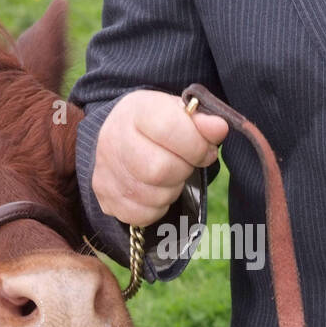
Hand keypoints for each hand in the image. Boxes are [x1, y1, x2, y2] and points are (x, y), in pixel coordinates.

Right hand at [93, 90, 228, 226]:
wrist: (121, 140)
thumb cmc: (157, 126)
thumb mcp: (179, 113)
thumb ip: (202, 120)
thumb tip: (219, 127)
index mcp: (134, 111)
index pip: (168, 129)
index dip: (196, 145)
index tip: (205, 150)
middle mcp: (113, 140)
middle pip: (159, 169)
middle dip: (184, 170)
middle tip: (186, 163)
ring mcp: (106, 172)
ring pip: (154, 196)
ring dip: (173, 189)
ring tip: (171, 175)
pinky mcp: (106, 199)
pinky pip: (143, 215)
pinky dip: (158, 207)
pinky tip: (157, 190)